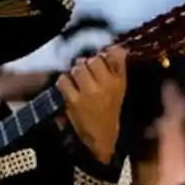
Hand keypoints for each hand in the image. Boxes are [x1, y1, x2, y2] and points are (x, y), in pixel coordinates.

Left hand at [57, 45, 127, 162]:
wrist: (102, 137)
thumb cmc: (110, 111)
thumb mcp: (119, 90)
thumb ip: (117, 69)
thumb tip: (111, 48)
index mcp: (120, 81)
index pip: (115, 55)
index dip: (105, 53)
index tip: (101, 57)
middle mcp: (107, 84)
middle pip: (94, 60)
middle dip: (87, 63)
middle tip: (85, 70)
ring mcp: (90, 92)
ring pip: (78, 68)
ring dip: (75, 71)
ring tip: (76, 78)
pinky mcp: (74, 100)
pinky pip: (64, 80)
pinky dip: (63, 80)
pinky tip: (67, 86)